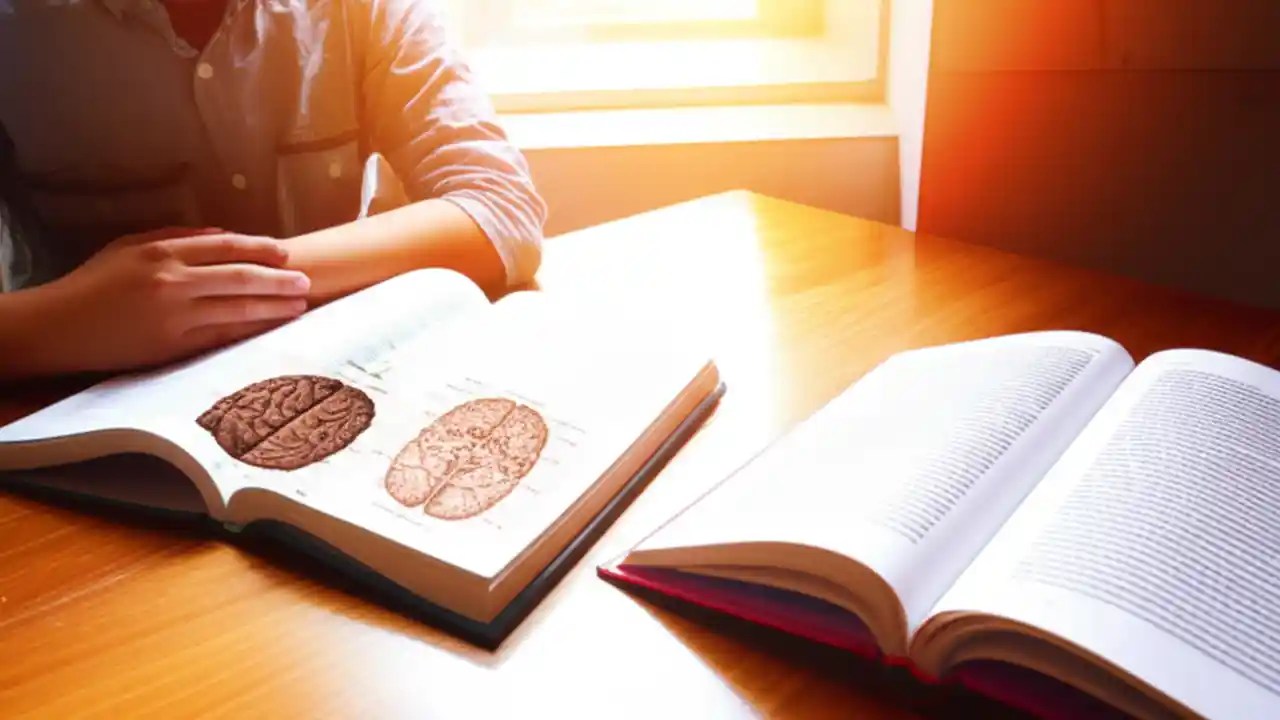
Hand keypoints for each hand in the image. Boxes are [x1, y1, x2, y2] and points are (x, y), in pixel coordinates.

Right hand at [40, 227, 310, 371]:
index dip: (261, 250)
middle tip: (307, 283)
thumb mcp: (130, 246)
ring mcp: (174, 317)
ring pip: (237, 311)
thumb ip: (177, 237)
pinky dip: (248, 332)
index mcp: (163, 252)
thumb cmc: (95, 283)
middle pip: (241, 278)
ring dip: (273, 309)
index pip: (226, 247)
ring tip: (299, 308)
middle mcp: (172, 282)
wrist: (59, 327)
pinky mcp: (172, 348)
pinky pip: (220, 338)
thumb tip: (224, 235)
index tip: (287, 255)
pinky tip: (269, 330)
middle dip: (280, 281)